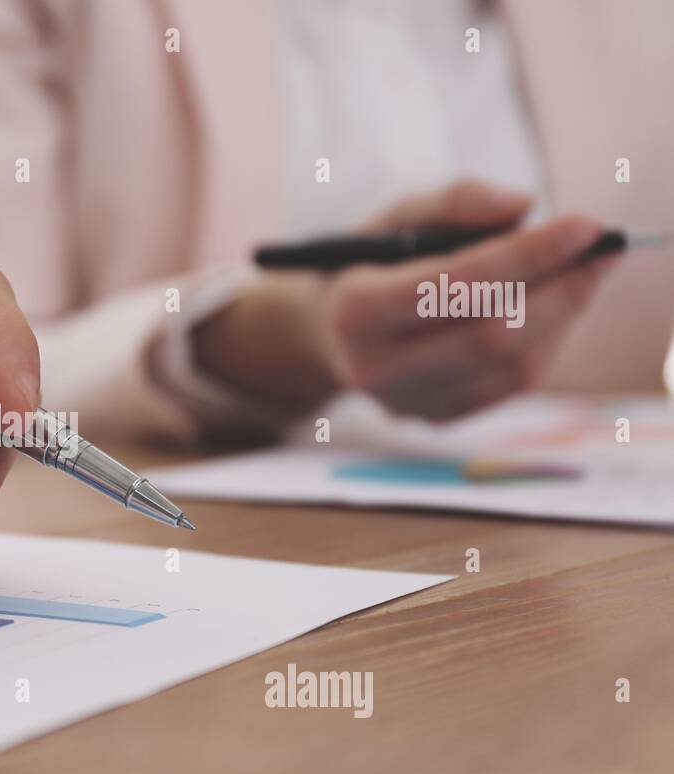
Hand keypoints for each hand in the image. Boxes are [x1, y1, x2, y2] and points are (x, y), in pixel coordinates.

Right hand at [193, 180, 618, 421]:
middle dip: (561, 289)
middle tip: (601, 251)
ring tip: (578, 273)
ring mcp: (405, 402)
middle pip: (493, 334)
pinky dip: (547, 342)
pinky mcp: (433, 419)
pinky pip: (512, 385)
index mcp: (357, 309)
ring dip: (562, 315)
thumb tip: (523, 208)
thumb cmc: (367, 263)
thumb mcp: (395, 217)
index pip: (457, 284)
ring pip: (512, 365)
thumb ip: (455, 201)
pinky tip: (551, 309)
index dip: (529, 254)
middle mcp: (376, 367)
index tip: (585, 225)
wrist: (324, 331)